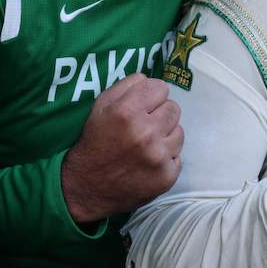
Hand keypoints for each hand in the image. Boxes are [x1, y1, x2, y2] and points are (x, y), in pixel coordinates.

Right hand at [61, 74, 182, 223]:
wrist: (87, 188)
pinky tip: (149, 162)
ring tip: (146, 145)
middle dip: (160, 114)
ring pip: (179, 132)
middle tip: (144, 126)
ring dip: (165, 136)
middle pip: (174, 108)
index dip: (151, 96)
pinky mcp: (166, 177)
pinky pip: (178, 156)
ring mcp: (158, 156)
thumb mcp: (100, 107)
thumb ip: (126, 86)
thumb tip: (149, 79)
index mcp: (127, 111)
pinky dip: (166, 158)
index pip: (161, 88)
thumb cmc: (94, 142)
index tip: (142, 106)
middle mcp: (146, 132)